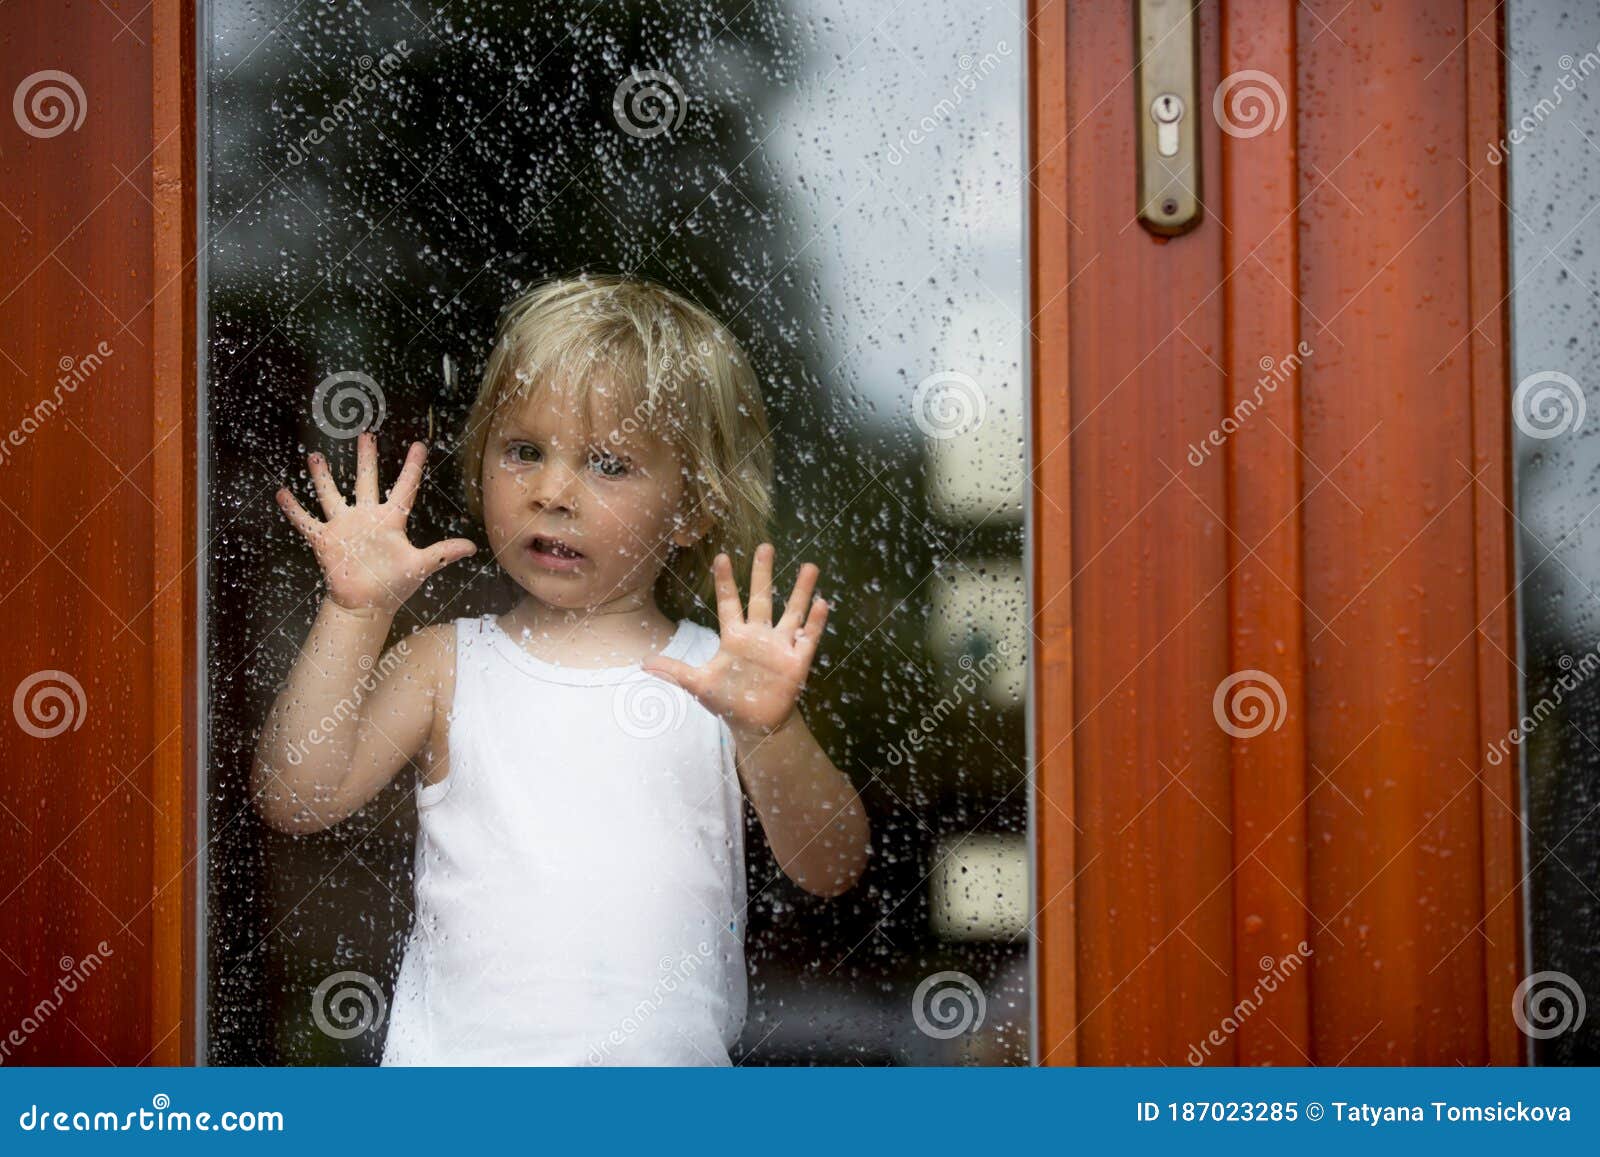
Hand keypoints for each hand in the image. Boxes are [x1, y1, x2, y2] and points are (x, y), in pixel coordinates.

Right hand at [275, 431, 476, 614]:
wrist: (365, 605)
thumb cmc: (394, 586)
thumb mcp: (420, 566)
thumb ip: (443, 552)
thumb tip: (473, 547)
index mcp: (391, 520)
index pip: (405, 487)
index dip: (412, 467)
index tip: (419, 445)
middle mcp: (366, 518)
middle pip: (366, 481)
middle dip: (366, 458)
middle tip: (366, 434)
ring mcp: (344, 527)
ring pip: (331, 494)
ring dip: (323, 476)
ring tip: (314, 455)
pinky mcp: (324, 540)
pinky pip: (306, 521)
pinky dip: (294, 509)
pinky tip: (282, 492)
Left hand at [643, 543, 828, 738]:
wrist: (756, 724)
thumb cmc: (728, 701)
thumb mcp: (699, 684)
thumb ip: (674, 670)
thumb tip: (642, 663)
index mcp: (734, 637)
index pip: (729, 602)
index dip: (725, 581)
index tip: (722, 556)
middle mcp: (758, 635)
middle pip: (762, 597)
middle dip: (763, 573)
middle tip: (765, 546)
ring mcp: (779, 646)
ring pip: (792, 612)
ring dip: (801, 591)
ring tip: (810, 566)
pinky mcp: (797, 661)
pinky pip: (808, 637)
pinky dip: (816, 621)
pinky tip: (822, 602)